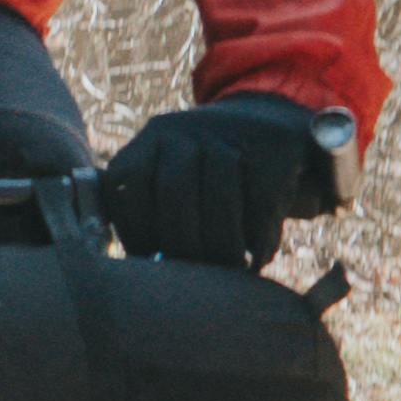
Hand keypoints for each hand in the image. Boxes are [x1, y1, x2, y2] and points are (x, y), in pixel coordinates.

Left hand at [104, 94, 337, 264]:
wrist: (270, 126)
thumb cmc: (210, 172)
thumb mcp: (172, 172)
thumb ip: (151, 206)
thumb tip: (140, 269)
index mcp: (152, 137)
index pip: (126, 179)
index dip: (132, 225)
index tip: (145, 258)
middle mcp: (185, 128)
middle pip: (174, 189)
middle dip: (181, 241)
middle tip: (191, 274)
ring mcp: (231, 131)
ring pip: (220, 197)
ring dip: (222, 244)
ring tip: (226, 270)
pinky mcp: (275, 145)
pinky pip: (261, 203)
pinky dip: (257, 238)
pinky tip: (256, 258)